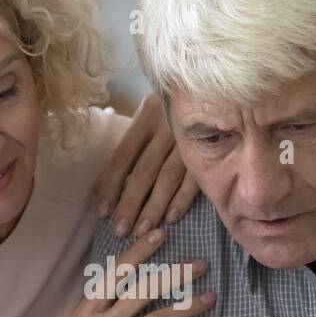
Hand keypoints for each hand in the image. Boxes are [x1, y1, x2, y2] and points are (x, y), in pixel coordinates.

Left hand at [94, 94, 198, 237]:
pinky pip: (195, 177)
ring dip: (155, 206)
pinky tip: (172, 217)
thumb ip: (131, 145)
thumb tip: (103, 184)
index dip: (111, 184)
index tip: (102, 211)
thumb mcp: (149, 116)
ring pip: (168, 176)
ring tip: (143, 229)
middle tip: (120, 230)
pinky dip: (183, 198)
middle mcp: (167, 126)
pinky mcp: (211, 149)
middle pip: (144, 170)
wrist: (213, 87)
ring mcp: (190, 138)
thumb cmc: (172, 109)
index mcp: (147, 116)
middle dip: (131, 202)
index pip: (123, 155)